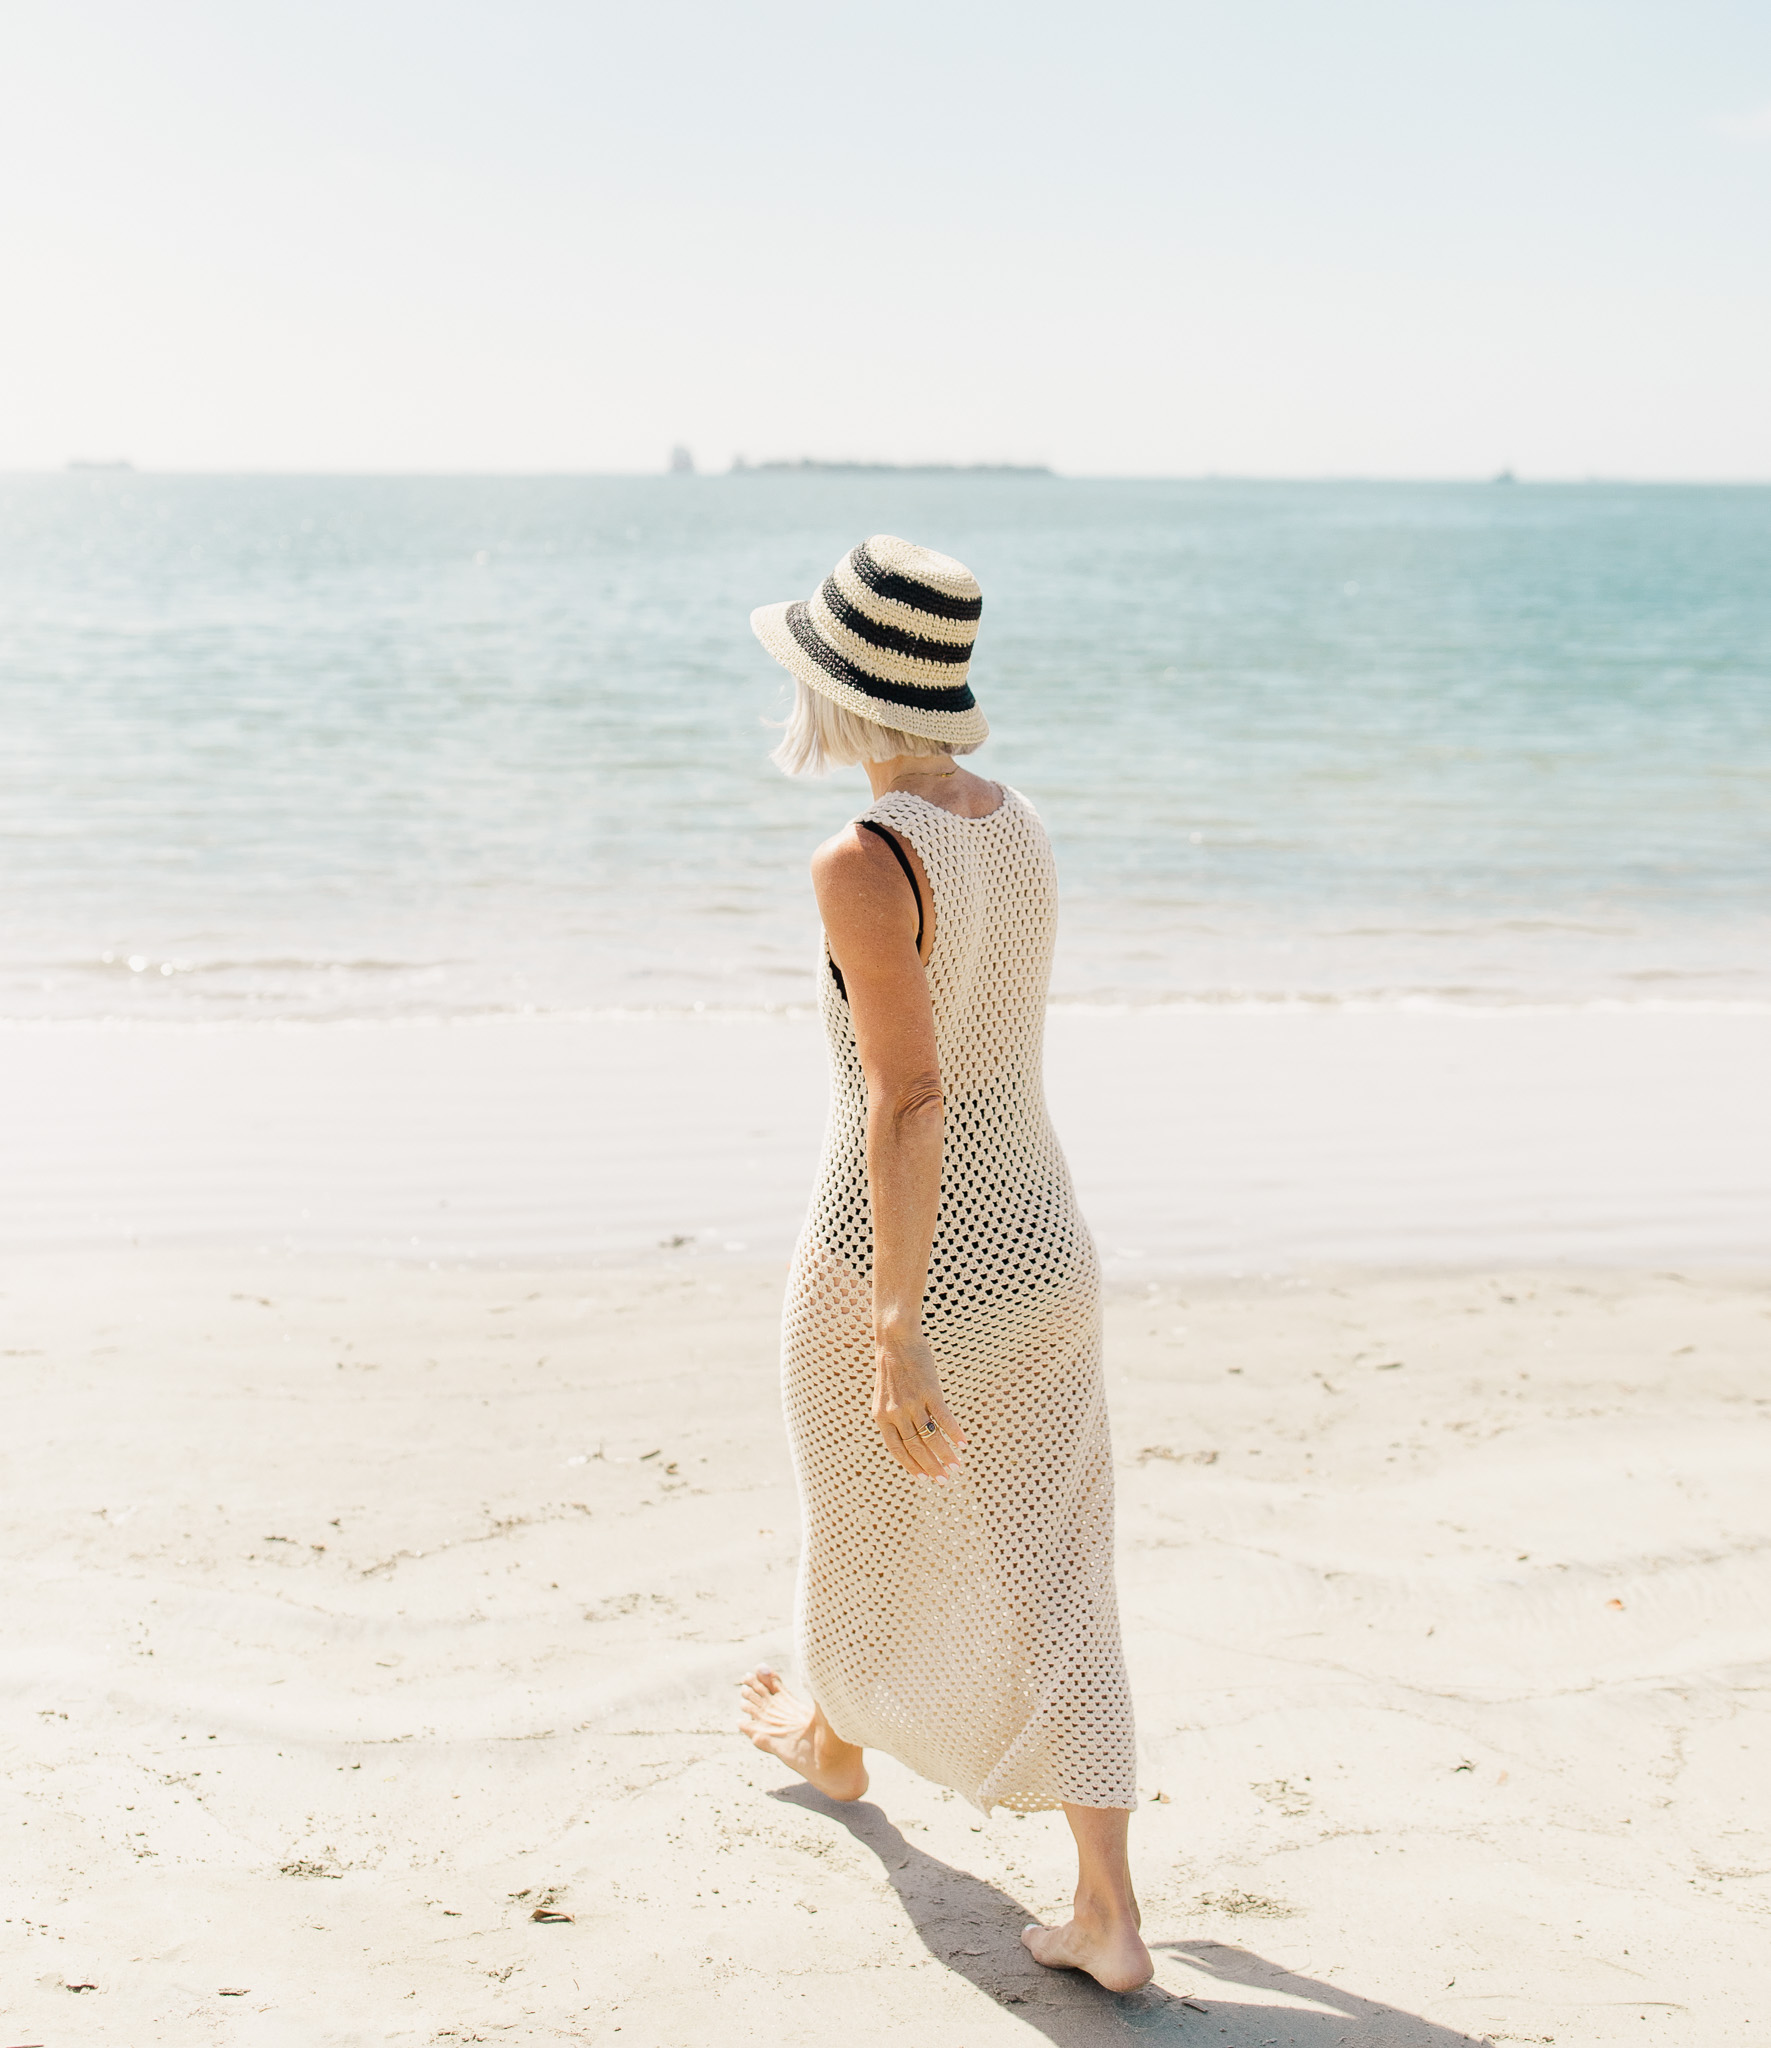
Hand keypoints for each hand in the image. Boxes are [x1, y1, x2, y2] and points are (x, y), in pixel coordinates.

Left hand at [872, 1329, 965, 1477]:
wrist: (896, 1339)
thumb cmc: (892, 1367)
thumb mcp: (884, 1395)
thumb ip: (892, 1416)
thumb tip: (909, 1436)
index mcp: (882, 1416)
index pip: (897, 1449)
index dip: (911, 1466)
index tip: (924, 1478)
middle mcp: (895, 1413)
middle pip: (915, 1447)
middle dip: (931, 1466)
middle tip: (944, 1479)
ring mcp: (913, 1402)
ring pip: (930, 1437)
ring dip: (945, 1454)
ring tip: (956, 1466)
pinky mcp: (929, 1391)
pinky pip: (943, 1418)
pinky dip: (954, 1433)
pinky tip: (962, 1443)